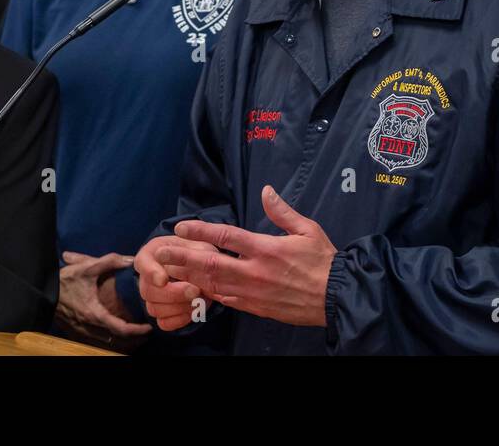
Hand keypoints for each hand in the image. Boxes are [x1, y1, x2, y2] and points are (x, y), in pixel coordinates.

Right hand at [57, 251, 151, 342]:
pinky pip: (95, 341)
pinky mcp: (74, 332)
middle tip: (145, 331)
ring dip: (121, 341)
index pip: (121, 329)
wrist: (40, 291)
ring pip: (106, 343)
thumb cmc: (64, 280)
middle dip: (132, 338)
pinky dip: (108, 340)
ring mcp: (80, 332)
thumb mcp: (87, 267)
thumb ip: (111, 261)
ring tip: (134, 333)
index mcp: (94, 314)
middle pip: (116, 340)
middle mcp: (88, 327)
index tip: (148, 327)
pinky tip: (113, 333)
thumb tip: (132, 260)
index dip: (137, 331)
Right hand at [134, 235, 218, 331]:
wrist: (205, 267)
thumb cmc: (198, 252)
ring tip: (200, 299)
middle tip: (195, 291)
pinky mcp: (161, 313)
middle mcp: (147, 277)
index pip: (142, 263)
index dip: (150, 272)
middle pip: (148, 291)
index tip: (163, 280)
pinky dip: (180, 320)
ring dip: (179, 307)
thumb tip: (177, 255)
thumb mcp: (199, 246)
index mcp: (152, 254)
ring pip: (154, 309)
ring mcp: (152, 297)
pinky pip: (164, 323)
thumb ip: (190, 252)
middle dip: (173, 294)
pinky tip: (194, 310)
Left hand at [156, 185, 336, 327]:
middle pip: (210, 263)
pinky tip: (198, 288)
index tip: (181, 226)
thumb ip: (282, 211)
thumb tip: (266, 191)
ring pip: (213, 284)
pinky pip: (227, 300)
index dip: (201, 230)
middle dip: (183, 257)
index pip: (226, 235)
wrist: (336, 297)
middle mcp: (254, 271)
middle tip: (161, 253)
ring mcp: (253, 292)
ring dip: (190, 277)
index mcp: (266, 248)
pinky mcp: (256, 308)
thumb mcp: (307, 229)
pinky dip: (210, 293)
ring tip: (169, 272)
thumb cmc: (323, 260)